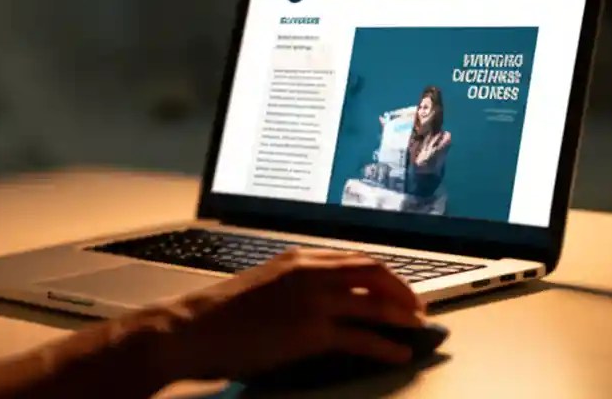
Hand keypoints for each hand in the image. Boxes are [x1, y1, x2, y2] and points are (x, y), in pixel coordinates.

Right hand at [154, 248, 426, 380]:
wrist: (193, 328)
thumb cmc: (220, 313)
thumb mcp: (263, 285)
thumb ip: (293, 284)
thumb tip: (322, 300)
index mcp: (298, 258)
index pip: (354, 258)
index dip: (383, 274)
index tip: (398, 287)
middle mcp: (310, 272)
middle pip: (372, 272)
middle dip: (402, 289)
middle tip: (418, 307)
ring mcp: (312, 300)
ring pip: (374, 303)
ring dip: (402, 316)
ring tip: (417, 328)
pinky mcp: (311, 331)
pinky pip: (361, 337)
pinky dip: (386, 346)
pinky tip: (398, 354)